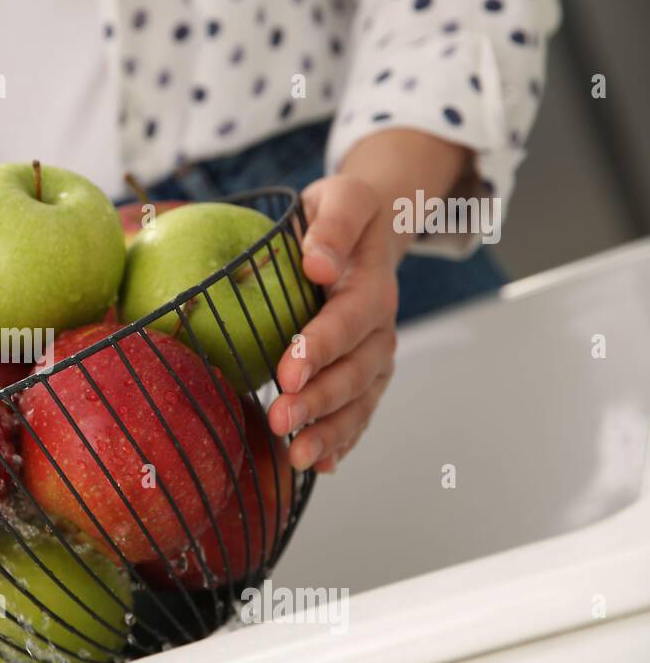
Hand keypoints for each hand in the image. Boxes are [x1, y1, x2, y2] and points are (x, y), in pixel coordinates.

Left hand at [268, 129, 470, 472]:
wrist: (369, 227)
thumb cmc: (342, 213)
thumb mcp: (342, 197)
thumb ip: (333, 223)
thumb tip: (317, 262)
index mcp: (370, 284)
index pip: (348, 320)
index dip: (320, 348)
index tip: (287, 372)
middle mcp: (380, 327)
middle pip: (355, 371)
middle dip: (319, 400)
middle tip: (281, 420)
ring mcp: (375, 355)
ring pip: (360, 400)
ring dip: (331, 431)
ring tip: (298, 457)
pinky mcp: (364, 374)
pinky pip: (359, 412)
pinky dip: (343, 440)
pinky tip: (321, 465)